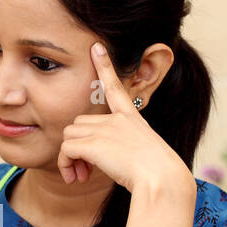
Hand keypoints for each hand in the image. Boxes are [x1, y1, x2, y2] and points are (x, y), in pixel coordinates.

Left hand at [57, 42, 194, 197]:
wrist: (162, 179)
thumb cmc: (159, 175)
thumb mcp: (146, 155)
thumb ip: (125, 150)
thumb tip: (105, 159)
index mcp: (132, 118)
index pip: (115, 87)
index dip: (105, 66)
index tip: (96, 47)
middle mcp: (117, 119)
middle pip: (79, 124)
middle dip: (77, 146)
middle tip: (84, 171)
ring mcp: (105, 129)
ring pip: (69, 136)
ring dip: (69, 157)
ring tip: (81, 176)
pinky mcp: (94, 143)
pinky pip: (65, 150)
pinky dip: (64, 165)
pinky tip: (75, 178)